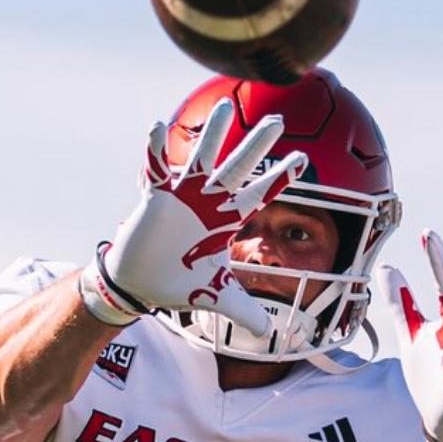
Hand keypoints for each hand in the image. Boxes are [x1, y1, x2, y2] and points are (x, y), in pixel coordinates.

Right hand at [79, 98, 306, 330]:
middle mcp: (209, 201)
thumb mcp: (216, 297)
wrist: (141, 284)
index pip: (259, 194)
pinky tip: (157, 126)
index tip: (301, 160)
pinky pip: (156, 168)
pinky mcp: (156, 197)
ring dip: (213, 133)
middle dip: (257, 144)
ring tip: (225, 107)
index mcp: (226, 219)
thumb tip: (271, 333)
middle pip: (239, 166)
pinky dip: (154, 148)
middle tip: (276, 120)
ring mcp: (183, 194)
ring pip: (202, 156)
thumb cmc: (178, 283)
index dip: (279, 178)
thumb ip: (244, 311)